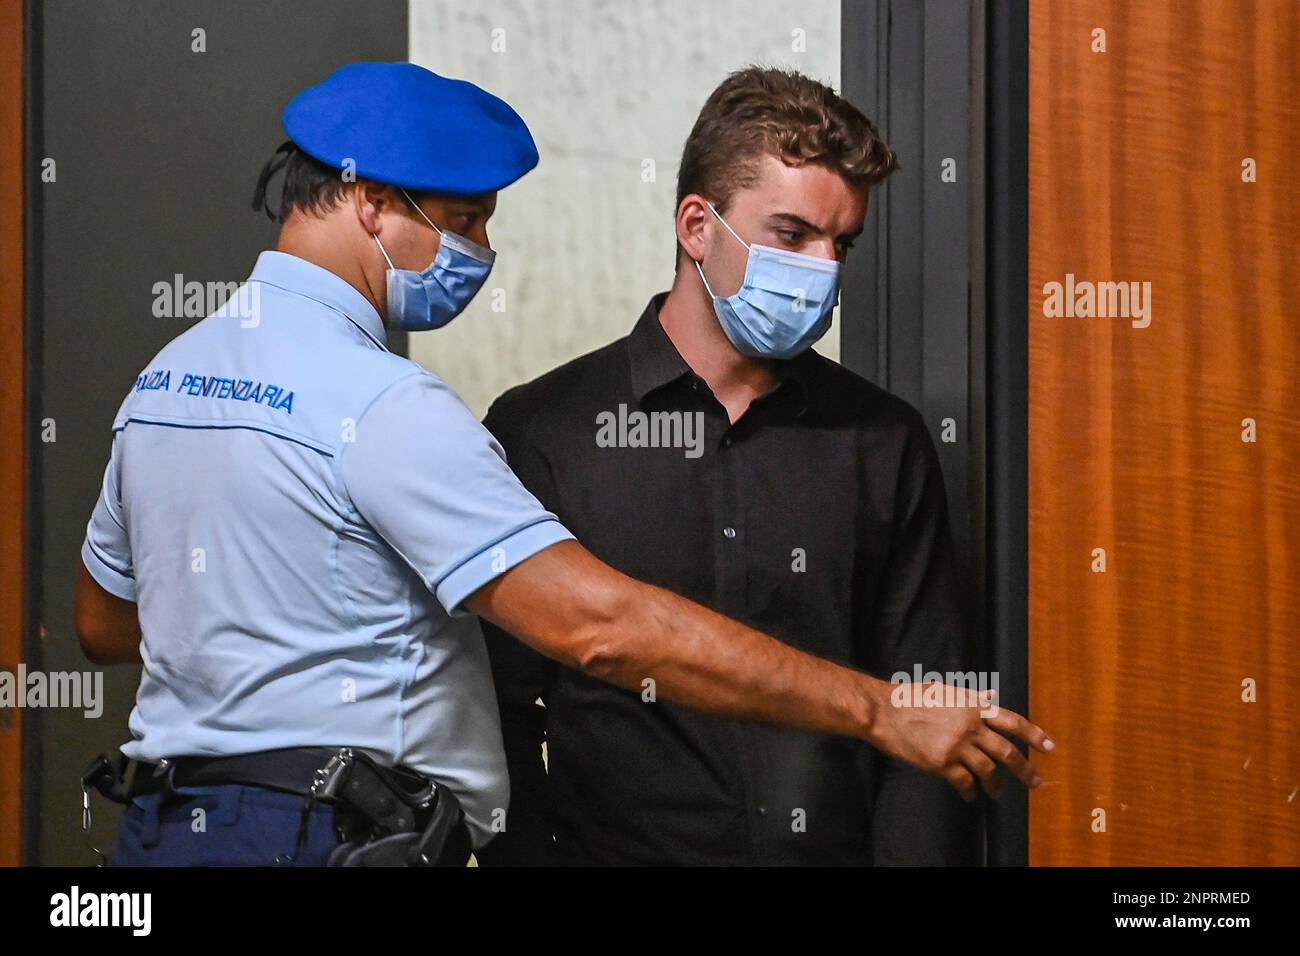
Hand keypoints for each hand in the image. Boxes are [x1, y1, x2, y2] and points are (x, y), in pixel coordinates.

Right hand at [868, 681, 1054, 800]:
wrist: (883, 712)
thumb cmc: (909, 697)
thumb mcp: (944, 690)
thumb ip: (970, 696)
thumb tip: (992, 698)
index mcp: (972, 706)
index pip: (1012, 722)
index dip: (1034, 735)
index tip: (1050, 748)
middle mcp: (970, 726)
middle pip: (1007, 752)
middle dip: (1025, 769)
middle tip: (1034, 781)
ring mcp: (956, 746)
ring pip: (988, 771)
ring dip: (996, 785)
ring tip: (998, 793)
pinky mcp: (941, 763)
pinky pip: (964, 783)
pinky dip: (970, 792)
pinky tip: (971, 796)